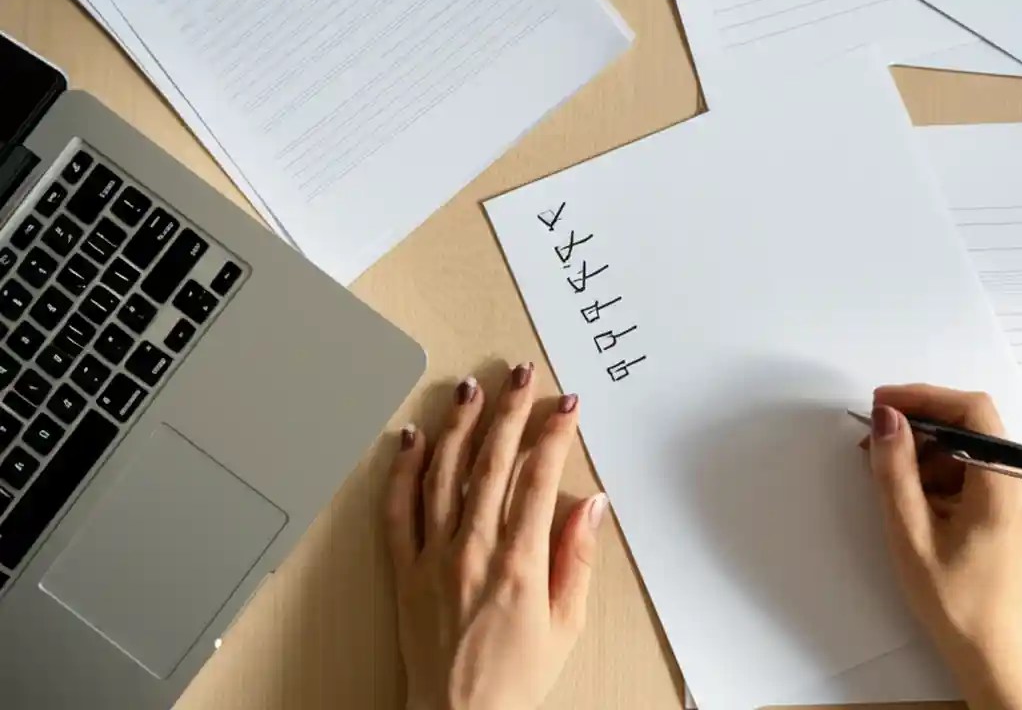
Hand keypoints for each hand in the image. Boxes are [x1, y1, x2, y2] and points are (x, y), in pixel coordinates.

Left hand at [385, 363, 609, 709]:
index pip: (538, 479)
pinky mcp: (405, 571)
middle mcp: (472, 551)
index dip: (553, 435)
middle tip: (519, 374)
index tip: (565, 406)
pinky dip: (403, 470)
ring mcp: (433, 558)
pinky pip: (398, 510)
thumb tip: (591, 506)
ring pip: (442, 475)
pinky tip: (412, 438)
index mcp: (519, 564)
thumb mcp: (566, 625)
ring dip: (457, 426)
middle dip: (508, 411)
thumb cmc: (515, 679)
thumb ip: (576, 560)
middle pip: (490, 463)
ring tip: (470, 388)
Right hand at [866, 384, 1021, 709]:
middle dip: (920, 425)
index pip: (972, 410)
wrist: (988, 645)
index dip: (925, 397)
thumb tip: (887, 417)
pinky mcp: (1016, 506)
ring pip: (970, 446)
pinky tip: (912, 492)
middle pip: (971, 425)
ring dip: (927, 450)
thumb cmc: (951, 597)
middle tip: (874, 439)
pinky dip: (942, 470)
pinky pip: (977, 468)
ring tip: (886, 473)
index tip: (883, 403)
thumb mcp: (910, 532)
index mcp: (1006, 486)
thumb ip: (896, 470)